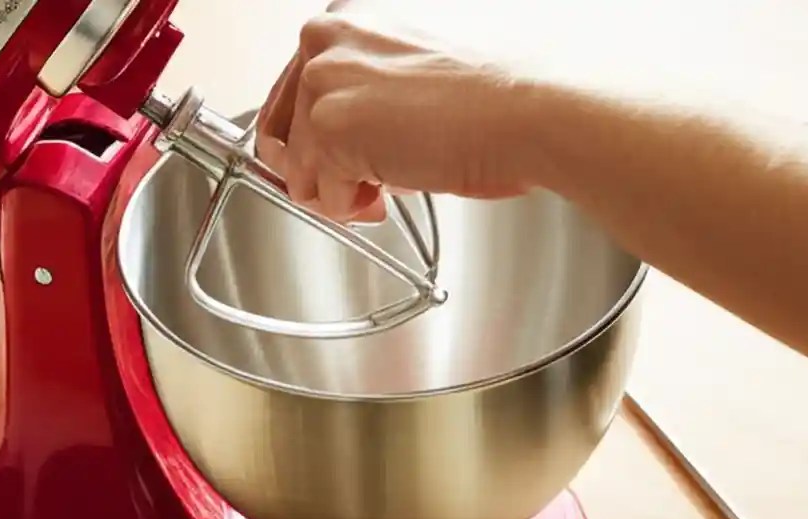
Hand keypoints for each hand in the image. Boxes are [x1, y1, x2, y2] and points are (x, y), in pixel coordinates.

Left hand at [255, 4, 533, 221]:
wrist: (526, 114)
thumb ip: (365, 100)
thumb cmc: (494, 99)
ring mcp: (323, 78)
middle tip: (365, 189)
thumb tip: (341, 148)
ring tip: (384, 191)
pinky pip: (318, 196)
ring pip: (296, 168)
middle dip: (319, 171)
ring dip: (337, 193)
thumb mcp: (412, 82)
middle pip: (281, 131)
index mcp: (347, 18)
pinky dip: (351, 209)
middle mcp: (326, 36)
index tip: (343, 162)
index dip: (314, 140)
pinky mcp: (328, 126)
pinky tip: (389, 193)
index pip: (293, 91)